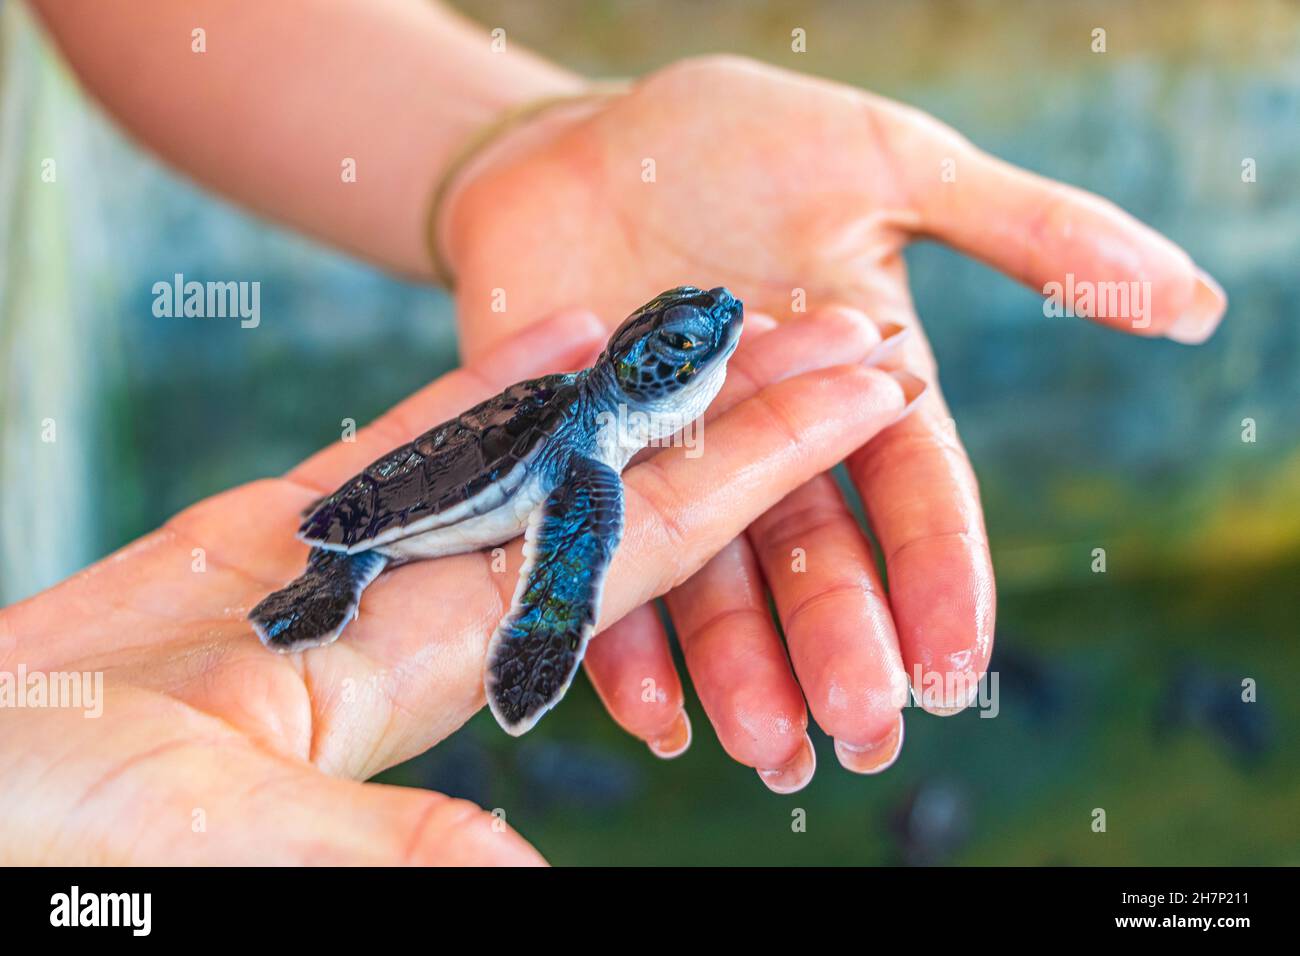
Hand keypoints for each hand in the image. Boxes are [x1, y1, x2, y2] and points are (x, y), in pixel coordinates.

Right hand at [0, 307, 910, 862]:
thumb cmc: (60, 831)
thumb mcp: (223, 839)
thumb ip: (384, 846)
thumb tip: (521, 885)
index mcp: (443, 672)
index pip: (643, 556)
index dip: (756, 481)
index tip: (859, 416)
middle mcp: (433, 609)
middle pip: (620, 492)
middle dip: (743, 417)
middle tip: (859, 337)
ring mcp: (364, 560)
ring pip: (530, 451)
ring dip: (636, 385)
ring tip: (741, 313)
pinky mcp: (279, 528)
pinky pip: (405, 439)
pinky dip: (485, 380)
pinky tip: (572, 327)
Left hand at [439, 56, 1227, 787]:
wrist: (585, 138)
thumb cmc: (745, 142)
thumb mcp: (891, 165)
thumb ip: (1027, 232)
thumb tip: (1190, 303)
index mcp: (850, 388)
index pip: (912, 494)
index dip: (939, 577)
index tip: (958, 667)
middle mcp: (764, 443)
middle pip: (811, 554)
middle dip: (840, 641)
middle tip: (864, 726)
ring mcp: (668, 458)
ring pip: (712, 579)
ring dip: (740, 668)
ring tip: (768, 744)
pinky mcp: (577, 461)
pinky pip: (596, 557)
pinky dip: (622, 634)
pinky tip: (656, 710)